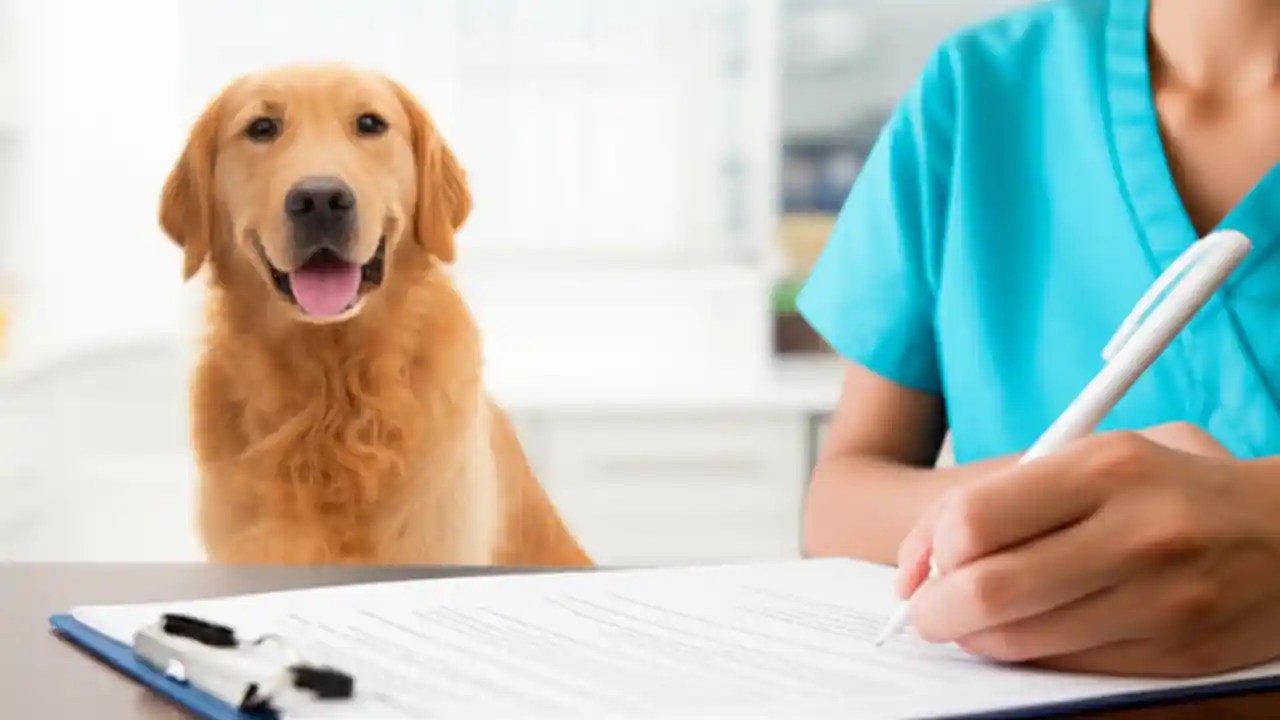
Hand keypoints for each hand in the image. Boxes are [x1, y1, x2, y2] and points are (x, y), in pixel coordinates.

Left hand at [896, 424, 1279, 676]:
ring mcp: (1162, 600)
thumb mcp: (1098, 455)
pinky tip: (1031, 634)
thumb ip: (1006, 492)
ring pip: (1023, 641)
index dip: (927, 552)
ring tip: (972, 621)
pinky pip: (1072, 668)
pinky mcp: (1179, 653)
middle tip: (926, 611)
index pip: (976, 520)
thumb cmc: (1170, 486)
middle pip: (989, 591)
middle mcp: (1136, 534)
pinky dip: (1032, 657)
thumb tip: (920, 556)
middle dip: (935, 611)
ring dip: (977, 638)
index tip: (921, 567)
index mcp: (1107, 468)